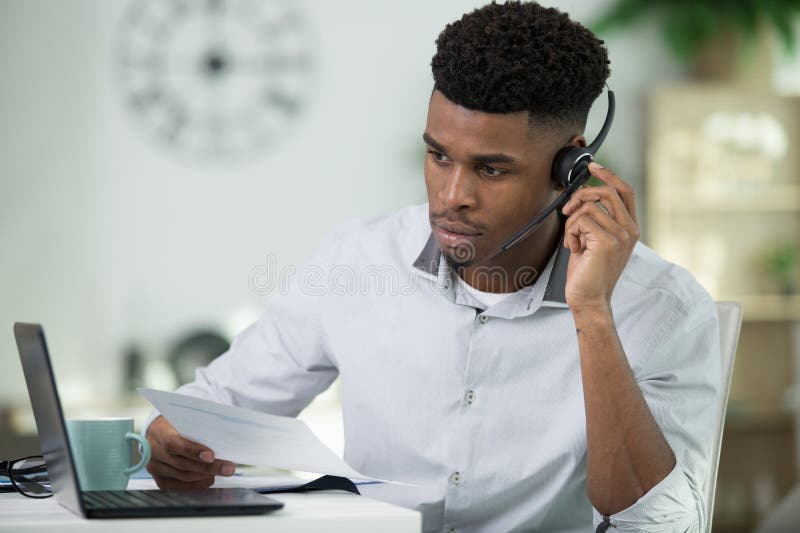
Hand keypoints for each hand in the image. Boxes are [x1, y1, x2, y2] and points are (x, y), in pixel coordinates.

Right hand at [145, 415, 235, 488]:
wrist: (155, 432)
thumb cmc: (174, 423)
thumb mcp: (182, 418)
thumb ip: (197, 426)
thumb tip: (221, 435)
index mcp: (160, 433)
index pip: (176, 444)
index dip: (194, 451)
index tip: (211, 456)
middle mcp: (155, 452)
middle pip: (184, 464)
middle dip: (209, 467)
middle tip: (228, 468)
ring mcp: (156, 468)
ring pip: (183, 476)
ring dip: (205, 476)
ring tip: (223, 471)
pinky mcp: (159, 478)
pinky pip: (179, 485)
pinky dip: (196, 483)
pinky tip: (209, 478)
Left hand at [560, 162, 639, 312]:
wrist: (588, 298)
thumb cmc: (587, 272)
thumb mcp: (593, 240)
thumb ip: (595, 220)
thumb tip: (581, 197)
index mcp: (629, 227)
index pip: (625, 191)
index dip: (609, 175)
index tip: (592, 166)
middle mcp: (629, 229)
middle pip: (606, 191)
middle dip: (580, 196)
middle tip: (567, 211)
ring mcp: (620, 235)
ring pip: (589, 207)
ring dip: (572, 222)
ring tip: (573, 240)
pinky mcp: (607, 241)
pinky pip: (581, 220)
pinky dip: (570, 232)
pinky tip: (574, 248)